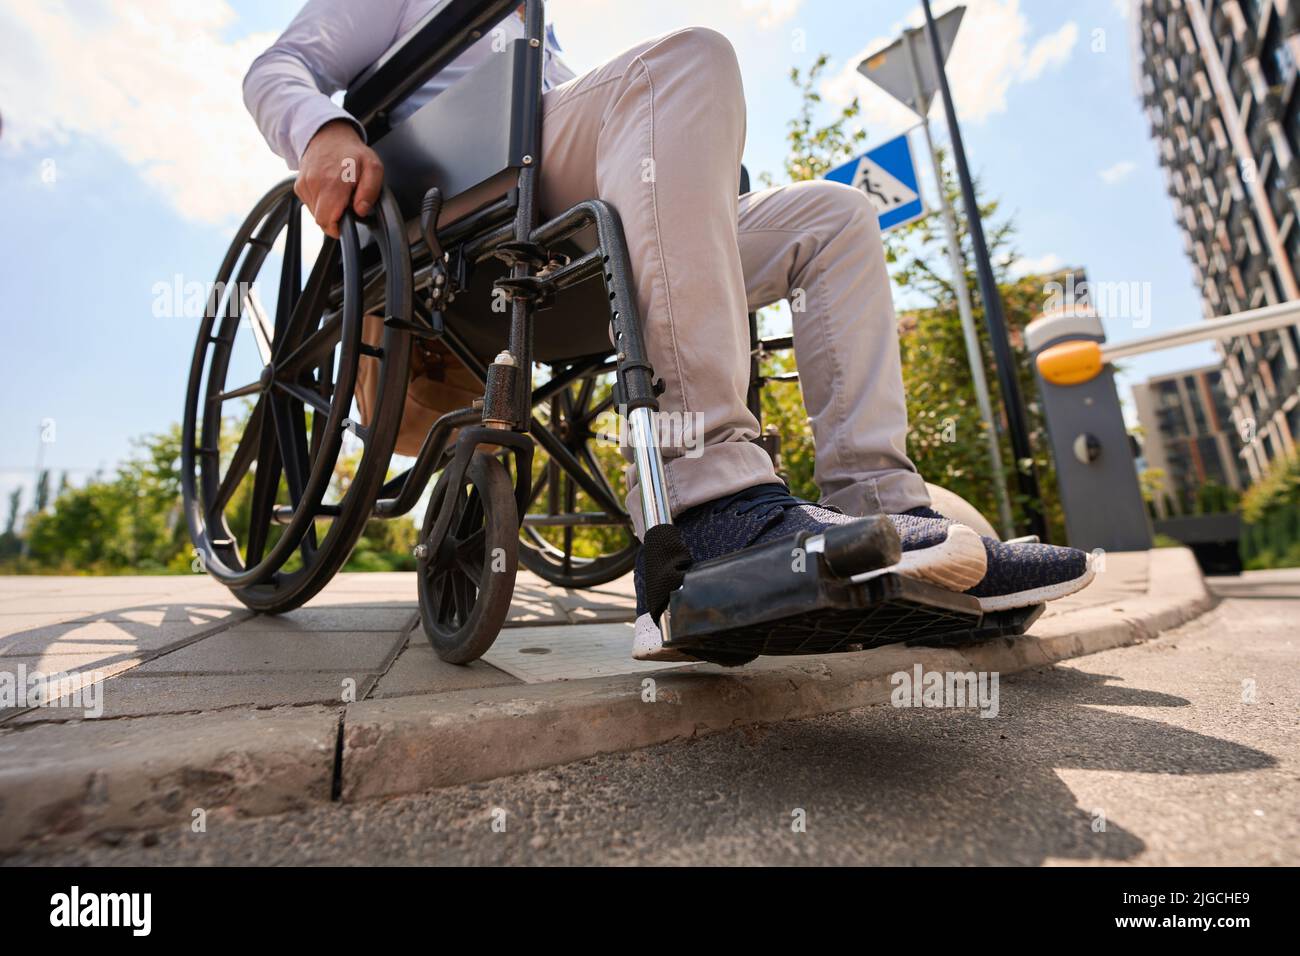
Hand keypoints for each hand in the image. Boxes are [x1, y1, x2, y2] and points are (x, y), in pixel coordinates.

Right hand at [295, 119, 383, 237]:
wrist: (327, 134)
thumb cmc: (351, 152)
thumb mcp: (373, 167)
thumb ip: (370, 191)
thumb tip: (361, 210)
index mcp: (333, 183)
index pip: (326, 221)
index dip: (338, 228)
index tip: (347, 223)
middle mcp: (314, 184)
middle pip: (321, 220)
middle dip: (335, 219)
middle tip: (347, 205)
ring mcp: (304, 185)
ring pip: (315, 213)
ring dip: (329, 210)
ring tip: (339, 194)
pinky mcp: (299, 186)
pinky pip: (310, 204)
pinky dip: (321, 203)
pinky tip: (329, 190)